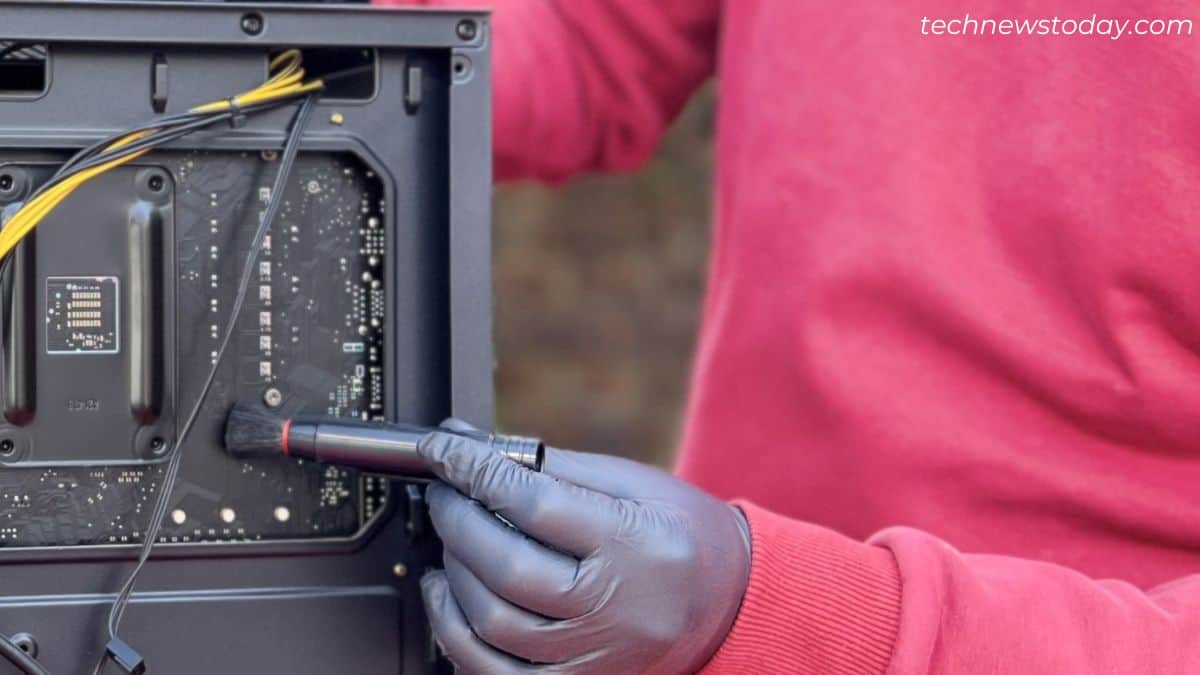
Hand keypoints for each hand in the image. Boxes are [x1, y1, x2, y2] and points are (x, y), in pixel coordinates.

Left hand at [417, 422, 751, 673]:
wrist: (730, 603)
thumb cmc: (684, 535)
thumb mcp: (632, 484)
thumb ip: (552, 469)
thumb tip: (474, 447)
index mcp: (634, 544)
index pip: (533, 503)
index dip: (474, 470)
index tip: (443, 448)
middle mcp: (616, 608)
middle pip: (507, 567)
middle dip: (457, 521)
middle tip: (444, 490)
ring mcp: (597, 656)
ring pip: (493, 625)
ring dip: (452, 576)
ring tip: (447, 541)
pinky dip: (457, 638)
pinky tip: (448, 601)